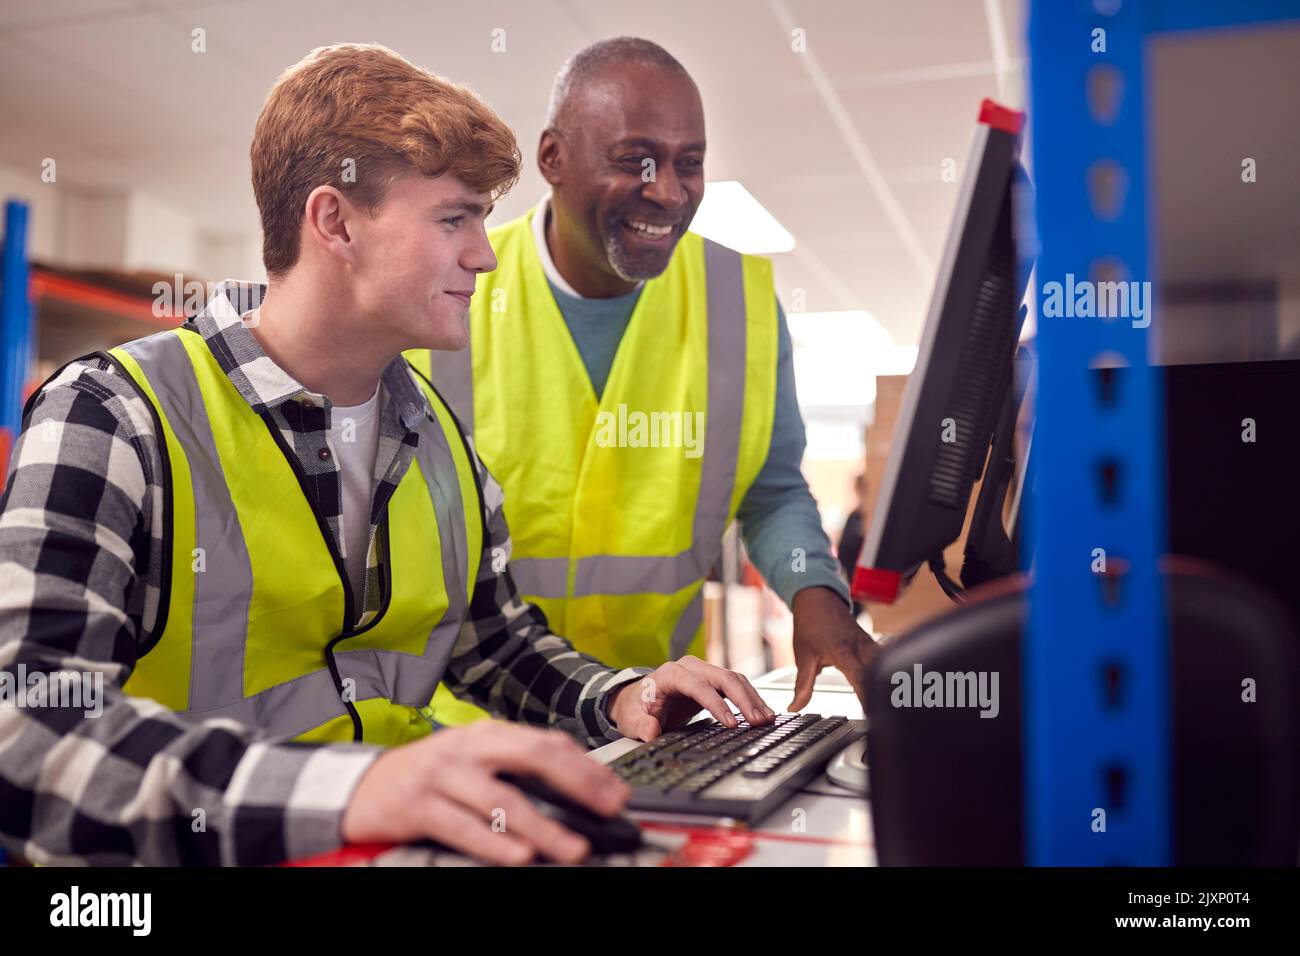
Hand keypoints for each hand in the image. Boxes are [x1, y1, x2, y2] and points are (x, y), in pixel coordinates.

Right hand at [341, 720, 629, 865]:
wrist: (360, 786)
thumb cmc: (428, 777)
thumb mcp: (473, 762)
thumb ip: (515, 770)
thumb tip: (576, 791)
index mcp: (487, 734)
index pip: (547, 742)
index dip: (587, 766)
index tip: (616, 792)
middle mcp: (468, 748)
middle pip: (533, 757)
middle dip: (578, 783)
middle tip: (608, 808)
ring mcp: (442, 775)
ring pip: (502, 800)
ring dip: (543, 827)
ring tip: (573, 847)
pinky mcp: (418, 806)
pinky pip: (463, 827)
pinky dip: (494, 844)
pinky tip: (519, 857)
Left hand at [605, 655, 774, 740]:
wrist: (638, 699)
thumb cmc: (636, 707)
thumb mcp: (632, 719)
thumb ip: (642, 725)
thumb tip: (651, 733)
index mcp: (670, 673)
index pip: (699, 686)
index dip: (717, 705)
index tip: (731, 724)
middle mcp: (689, 667)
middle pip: (723, 678)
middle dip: (743, 700)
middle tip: (758, 721)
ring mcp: (703, 672)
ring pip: (734, 679)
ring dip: (752, 699)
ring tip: (766, 719)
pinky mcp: (712, 681)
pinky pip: (735, 686)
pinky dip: (750, 698)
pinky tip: (761, 712)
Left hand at [789, 586, 878, 712]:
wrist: (818, 597)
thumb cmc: (811, 623)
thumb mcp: (803, 657)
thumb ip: (802, 686)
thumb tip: (795, 707)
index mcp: (844, 652)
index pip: (861, 679)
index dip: (868, 697)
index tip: (872, 715)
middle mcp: (861, 648)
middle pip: (880, 675)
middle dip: (883, 696)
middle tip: (885, 719)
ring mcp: (869, 645)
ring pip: (885, 667)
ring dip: (886, 685)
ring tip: (890, 708)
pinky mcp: (872, 645)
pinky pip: (883, 661)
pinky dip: (885, 675)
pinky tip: (886, 690)